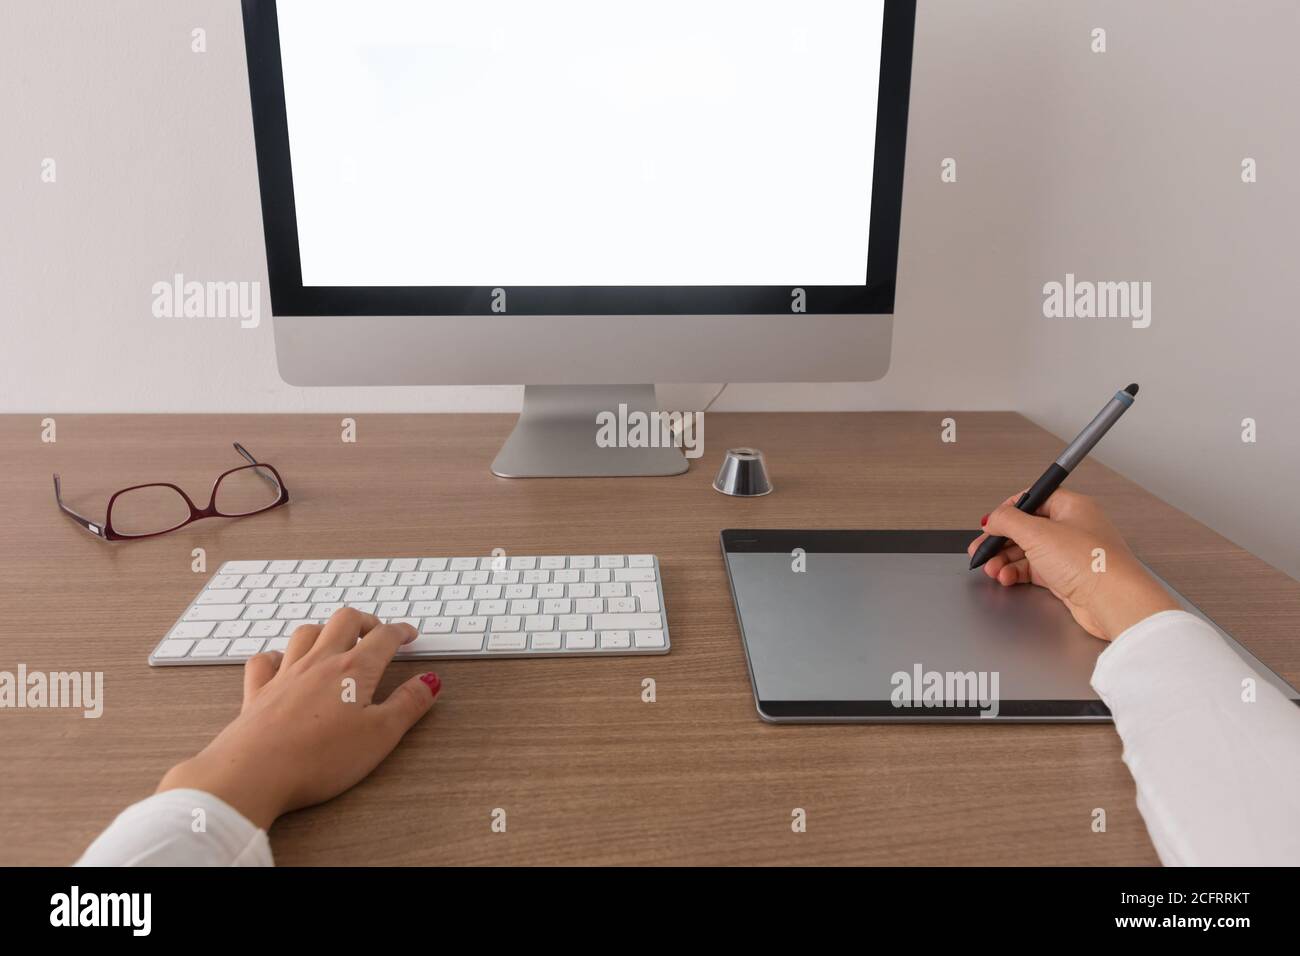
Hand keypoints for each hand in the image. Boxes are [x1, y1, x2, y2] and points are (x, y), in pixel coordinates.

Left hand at [157, 609, 440, 828]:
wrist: (253, 773)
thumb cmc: (319, 758)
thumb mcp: (380, 736)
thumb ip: (408, 705)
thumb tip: (430, 681)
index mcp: (353, 670)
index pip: (384, 637)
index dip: (401, 631)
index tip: (410, 634)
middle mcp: (319, 663)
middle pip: (344, 621)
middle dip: (365, 620)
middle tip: (376, 631)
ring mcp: (285, 675)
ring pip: (305, 633)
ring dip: (324, 630)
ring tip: (335, 641)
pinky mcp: (257, 693)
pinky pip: (264, 660)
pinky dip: (277, 655)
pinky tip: (282, 662)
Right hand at [967, 489, 1178, 640]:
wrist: (1113, 601)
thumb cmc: (1091, 564)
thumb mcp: (1038, 533)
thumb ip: (1008, 521)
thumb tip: (993, 518)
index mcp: (1072, 507)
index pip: (1033, 500)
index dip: (1008, 510)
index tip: (990, 523)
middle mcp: (1072, 528)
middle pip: (1026, 528)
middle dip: (1001, 541)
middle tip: (982, 549)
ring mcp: (1069, 554)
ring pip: (1028, 551)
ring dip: (1006, 560)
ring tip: (992, 568)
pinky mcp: (1066, 577)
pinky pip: (1034, 570)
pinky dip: (1017, 573)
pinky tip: (1006, 577)